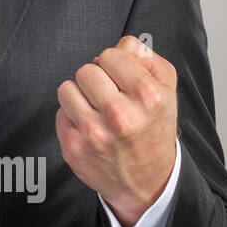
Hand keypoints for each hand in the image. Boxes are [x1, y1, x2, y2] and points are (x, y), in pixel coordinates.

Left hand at [56, 35, 177, 226]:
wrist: (147, 182)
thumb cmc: (153, 130)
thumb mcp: (166, 91)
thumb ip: (148, 59)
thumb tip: (123, 44)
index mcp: (148, 97)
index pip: (111, 55)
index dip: (114, 64)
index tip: (120, 79)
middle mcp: (121, 115)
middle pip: (86, 70)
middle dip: (95, 79)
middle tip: (107, 96)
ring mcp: (94, 132)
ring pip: (67, 88)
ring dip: (79, 95)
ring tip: (96, 110)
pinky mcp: (73, 146)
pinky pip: (60, 112)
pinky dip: (72, 116)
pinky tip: (90, 127)